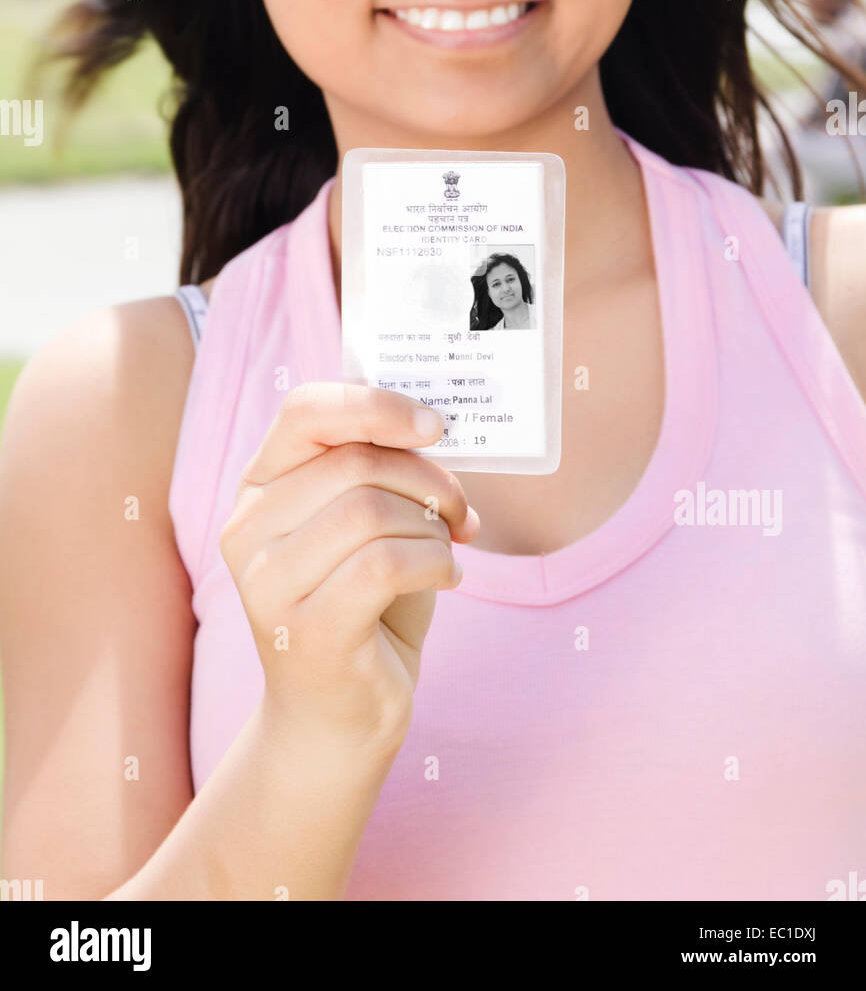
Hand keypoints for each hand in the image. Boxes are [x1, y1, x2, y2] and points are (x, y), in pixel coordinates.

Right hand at [219, 382, 478, 752]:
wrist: (339, 720)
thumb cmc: (364, 608)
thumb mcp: (368, 525)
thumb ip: (380, 471)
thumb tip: (433, 422)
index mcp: (259, 488)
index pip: (305, 411)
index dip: (376, 405)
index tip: (435, 425)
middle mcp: (247, 529)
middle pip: (356, 462)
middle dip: (429, 480)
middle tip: (460, 513)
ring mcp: (267, 583)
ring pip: (373, 510)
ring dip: (432, 528)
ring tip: (446, 552)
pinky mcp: (305, 630)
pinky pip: (386, 564)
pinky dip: (435, 563)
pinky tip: (448, 579)